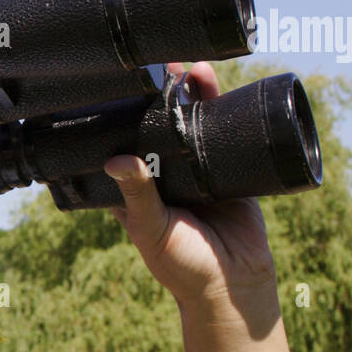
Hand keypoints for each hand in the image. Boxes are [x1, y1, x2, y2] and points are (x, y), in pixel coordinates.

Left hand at [104, 62, 278, 312]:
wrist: (235, 285)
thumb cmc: (182, 265)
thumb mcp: (152, 228)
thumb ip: (137, 194)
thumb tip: (116, 159)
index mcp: (135, 189)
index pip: (124, 144)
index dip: (124, 117)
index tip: (124, 86)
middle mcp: (164, 176)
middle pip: (161, 128)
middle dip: (164, 97)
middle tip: (163, 66)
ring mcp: (197, 172)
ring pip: (194, 126)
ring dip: (194, 97)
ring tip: (192, 68)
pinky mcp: (228, 172)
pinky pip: (227, 136)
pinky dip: (225, 111)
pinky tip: (219, 87)